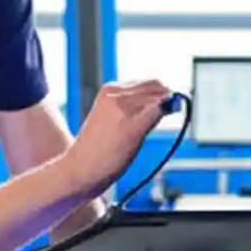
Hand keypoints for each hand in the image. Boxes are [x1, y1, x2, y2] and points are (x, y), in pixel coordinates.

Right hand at [59, 80, 171, 199]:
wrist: (80, 168)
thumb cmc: (96, 149)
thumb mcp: (109, 117)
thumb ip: (133, 106)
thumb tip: (163, 102)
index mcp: (109, 90)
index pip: (146, 82)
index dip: (159, 92)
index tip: (166, 103)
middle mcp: (116, 94)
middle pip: (156, 85)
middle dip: (166, 97)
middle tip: (170, 110)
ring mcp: (124, 108)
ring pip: (159, 96)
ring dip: (165, 108)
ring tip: (153, 125)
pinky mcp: (133, 124)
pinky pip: (159, 111)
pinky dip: (163, 115)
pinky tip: (152, 129)